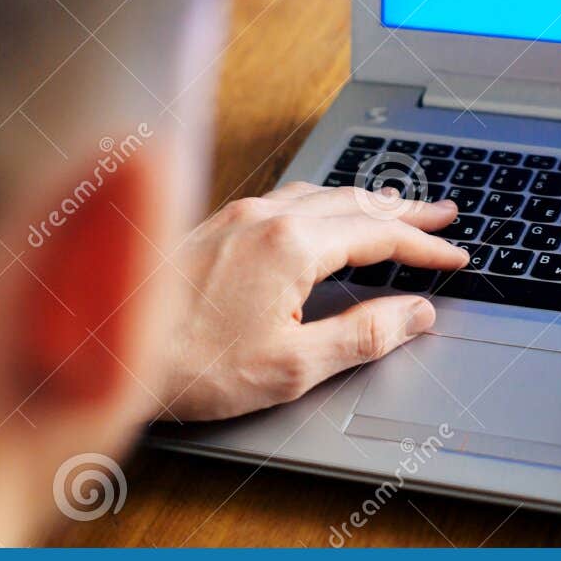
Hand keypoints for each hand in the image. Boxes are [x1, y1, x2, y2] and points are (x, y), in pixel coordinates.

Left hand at [158, 183, 466, 420]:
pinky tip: (322, 212)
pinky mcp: (212, 222)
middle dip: (406, 209)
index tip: (456, 256)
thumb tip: (416, 313)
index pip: (380, 235)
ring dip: (366, 199)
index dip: (426, 246)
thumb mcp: (292, 366)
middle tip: (445, 213)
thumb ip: (364, 335)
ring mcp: (235, 213)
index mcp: (291, 244)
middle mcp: (265, 215)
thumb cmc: (189, 365)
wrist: (104, 346)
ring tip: (395, 207)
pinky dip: (325, 200)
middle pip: (355, 202)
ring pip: (320, 193)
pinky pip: (287, 196)